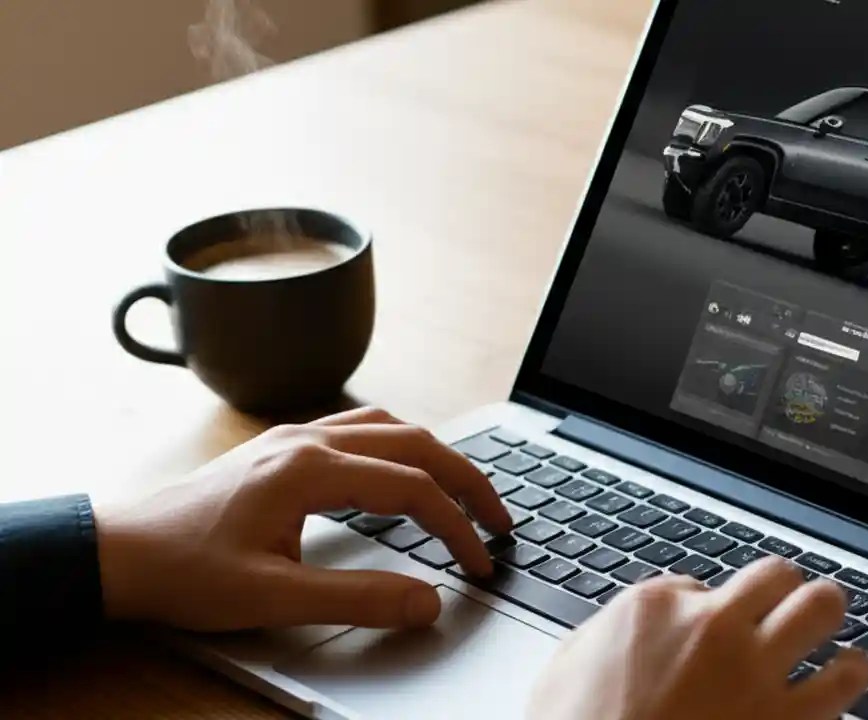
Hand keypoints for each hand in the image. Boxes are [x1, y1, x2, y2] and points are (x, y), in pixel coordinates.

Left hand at [95, 407, 510, 630]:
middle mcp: (307, 440)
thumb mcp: (274, 599)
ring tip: (464, 491)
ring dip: (436, 456)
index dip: (456, 526)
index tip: (479, 562)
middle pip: (414, 441)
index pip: (412, 486)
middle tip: (500, 519)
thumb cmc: (184, 573)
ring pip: (390, 427)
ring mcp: (293, 438)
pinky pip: (360, 430)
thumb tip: (428, 600)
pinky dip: (400, 448)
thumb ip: (358, 600)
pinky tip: (401, 471)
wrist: (118, 553)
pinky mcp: (281, 449)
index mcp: (310, 468)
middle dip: (466, 479)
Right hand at [529, 557, 867, 719]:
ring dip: (825, 618)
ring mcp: (755, 673)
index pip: (699, 586)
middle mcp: (712, 628)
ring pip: (821, 608)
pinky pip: (843, 683)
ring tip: (827, 631)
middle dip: (784, 590)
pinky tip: (845, 678)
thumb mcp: (564, 671)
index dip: (706, 610)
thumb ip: (603, 637)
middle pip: (775, 576)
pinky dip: (848, 676)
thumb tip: (628, 632)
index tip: (705, 631)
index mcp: (654, 609)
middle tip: (787, 607)